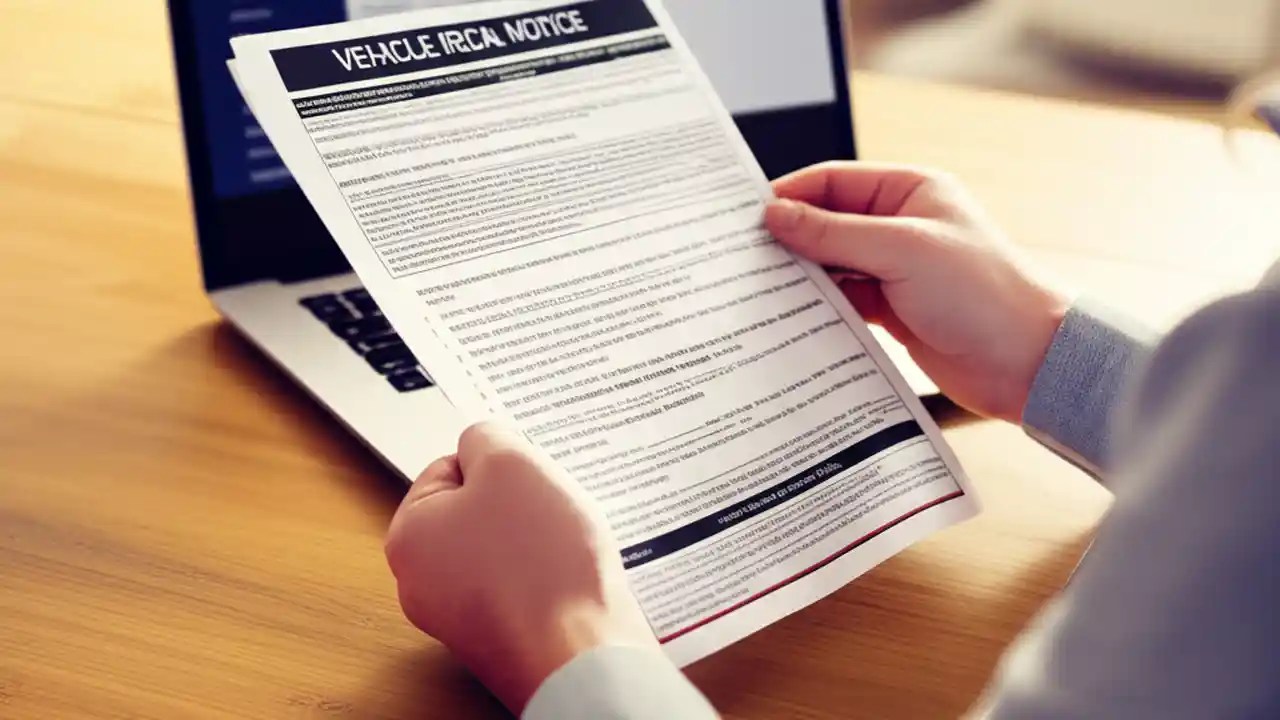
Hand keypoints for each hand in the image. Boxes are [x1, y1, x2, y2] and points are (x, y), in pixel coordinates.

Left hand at [384, 422, 655, 712]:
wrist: (582, 655)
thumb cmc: (542, 562)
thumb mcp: (512, 463)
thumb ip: (487, 436)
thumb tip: (482, 443)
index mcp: (408, 535)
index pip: (449, 468)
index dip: (496, 465)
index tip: (526, 481)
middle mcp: (422, 582)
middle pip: (475, 510)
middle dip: (518, 504)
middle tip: (547, 512)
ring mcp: (459, 616)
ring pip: (503, 548)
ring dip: (536, 538)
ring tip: (563, 548)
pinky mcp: (499, 639)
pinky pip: (522, 586)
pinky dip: (547, 575)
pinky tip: (569, 578)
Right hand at [765, 162, 1069, 422]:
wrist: (1028, 362)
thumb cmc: (984, 294)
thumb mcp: (902, 250)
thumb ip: (834, 232)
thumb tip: (777, 214)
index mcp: (910, 192)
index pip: (833, 182)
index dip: (790, 196)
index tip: (749, 217)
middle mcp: (901, 226)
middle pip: (827, 224)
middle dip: (790, 239)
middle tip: (746, 257)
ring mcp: (897, 270)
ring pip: (832, 266)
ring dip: (803, 277)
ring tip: (763, 290)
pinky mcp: (895, 311)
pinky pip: (844, 302)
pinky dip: (820, 309)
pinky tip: (794, 318)